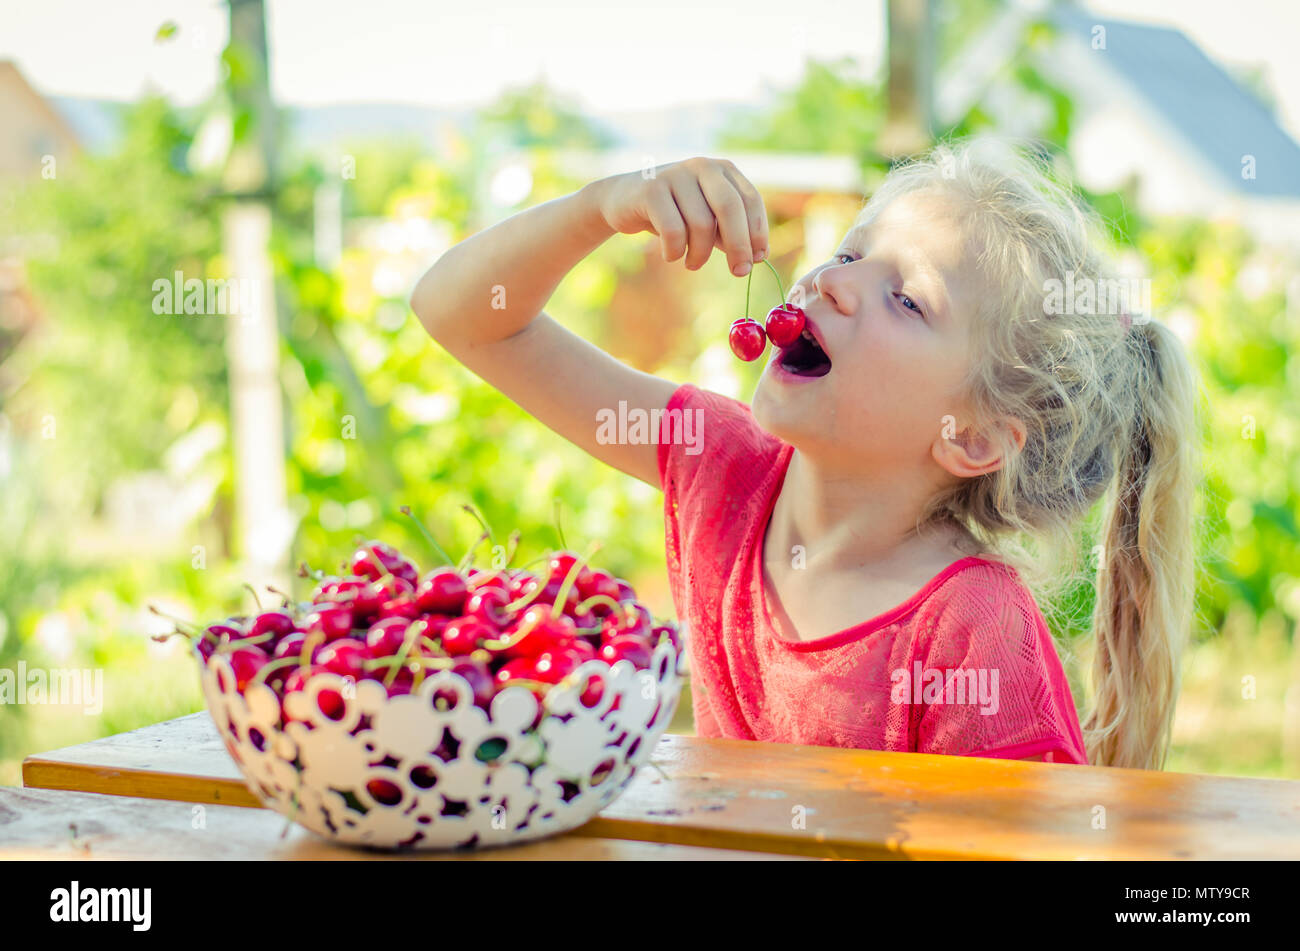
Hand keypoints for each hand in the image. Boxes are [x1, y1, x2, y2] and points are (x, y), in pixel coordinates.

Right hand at [590, 157, 768, 275]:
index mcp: (722, 170)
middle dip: (739, 245)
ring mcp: (676, 175)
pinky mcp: (651, 191)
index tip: (758, 259)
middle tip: (739, 271)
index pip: (751, 200)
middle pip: (730, 208)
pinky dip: (675, 251)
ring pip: (701, 225)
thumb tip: (758, 256)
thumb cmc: (673, 212)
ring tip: (692, 263)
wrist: (623, 200)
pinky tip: (671, 255)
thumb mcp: (706, 218)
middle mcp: (702, 167)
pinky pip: (673, 231)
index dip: (758, 232)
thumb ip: (730, 232)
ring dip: (700, 254)